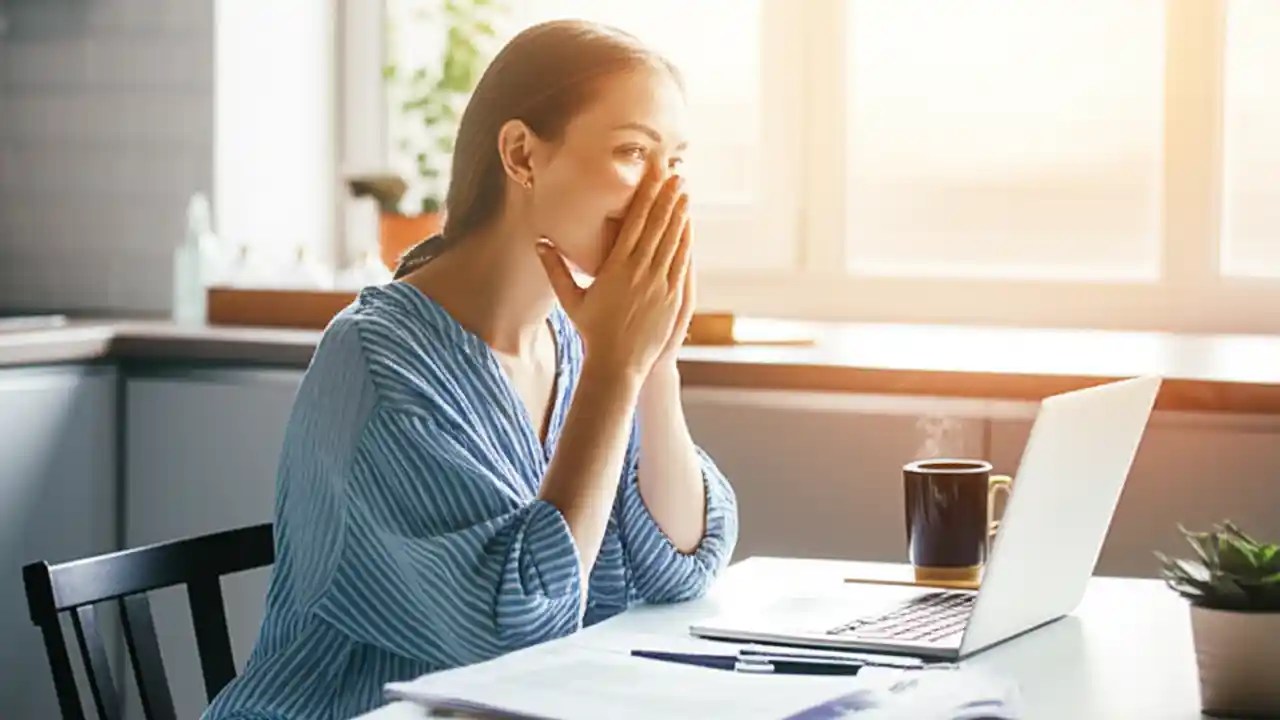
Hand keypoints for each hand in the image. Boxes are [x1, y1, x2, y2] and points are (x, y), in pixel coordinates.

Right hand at [536, 164, 691, 380]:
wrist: (618, 363)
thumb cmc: (592, 331)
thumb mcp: (571, 299)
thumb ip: (555, 269)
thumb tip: (539, 242)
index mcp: (616, 268)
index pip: (634, 223)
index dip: (645, 196)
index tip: (653, 176)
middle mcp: (639, 272)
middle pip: (656, 226)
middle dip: (666, 197)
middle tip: (676, 173)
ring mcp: (659, 284)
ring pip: (672, 241)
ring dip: (679, 214)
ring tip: (685, 192)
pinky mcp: (673, 297)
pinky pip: (681, 262)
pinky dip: (686, 241)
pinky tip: (689, 225)